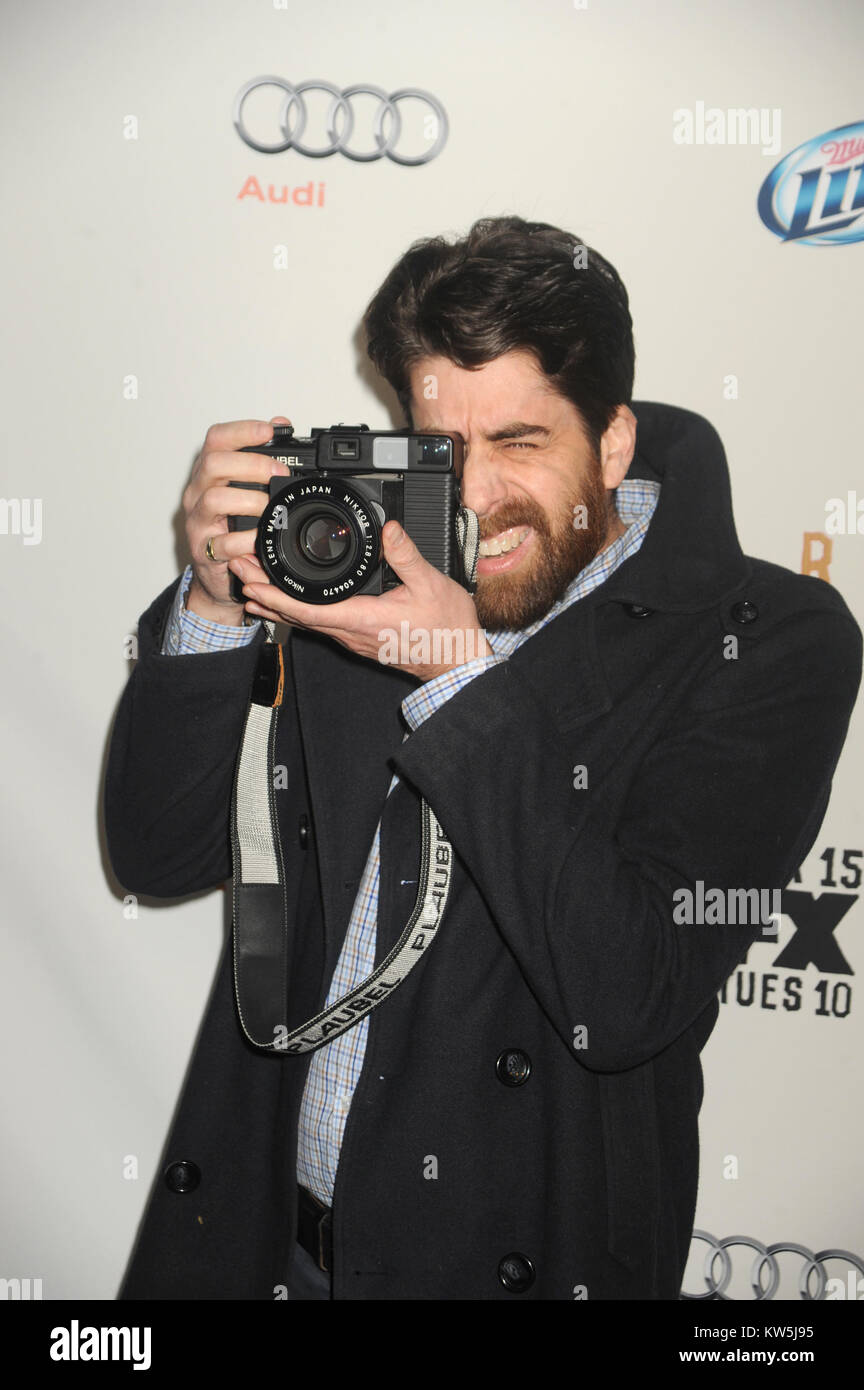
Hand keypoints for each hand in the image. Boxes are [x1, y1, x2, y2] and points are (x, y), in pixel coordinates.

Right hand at [182, 416, 292, 621]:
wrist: (219, 575)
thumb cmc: (232, 529)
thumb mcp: (245, 489)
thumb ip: (260, 457)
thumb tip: (279, 423)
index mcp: (208, 474)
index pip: (215, 440)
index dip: (241, 431)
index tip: (268, 430)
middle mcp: (197, 494)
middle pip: (213, 464)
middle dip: (252, 464)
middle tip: (280, 474)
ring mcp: (198, 523)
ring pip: (214, 499)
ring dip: (250, 500)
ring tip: (272, 508)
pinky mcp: (204, 552)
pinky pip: (223, 543)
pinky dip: (246, 539)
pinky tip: (261, 537)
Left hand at [229, 521, 493, 681]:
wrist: (456, 659)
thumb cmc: (445, 629)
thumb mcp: (431, 584)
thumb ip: (406, 555)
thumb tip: (387, 529)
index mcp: (361, 619)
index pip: (306, 608)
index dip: (274, 593)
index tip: (252, 576)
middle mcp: (349, 632)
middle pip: (294, 614)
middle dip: (262, 591)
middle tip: (238, 566)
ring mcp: (350, 637)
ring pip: (302, 620)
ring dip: (274, 600)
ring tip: (249, 580)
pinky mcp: (356, 636)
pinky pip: (316, 622)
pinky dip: (293, 608)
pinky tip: (282, 601)